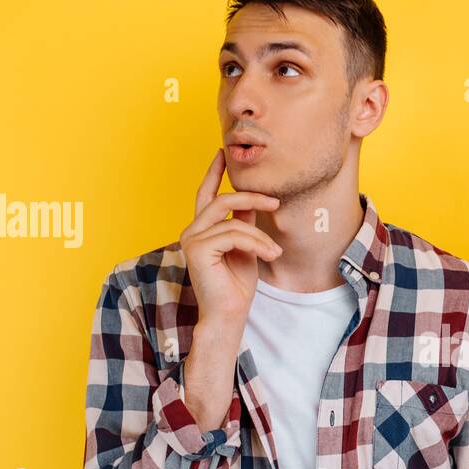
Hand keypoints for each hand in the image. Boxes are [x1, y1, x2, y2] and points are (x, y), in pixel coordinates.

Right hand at [179, 149, 283, 327]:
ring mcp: (191, 239)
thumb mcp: (247, 248)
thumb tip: (253, 202)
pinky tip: (267, 255)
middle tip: (276, 202)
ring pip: (233, 220)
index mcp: (202, 229)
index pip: (207, 194)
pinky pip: (233, 234)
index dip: (214, 172)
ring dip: (260, 236)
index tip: (223, 152)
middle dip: (252, 198)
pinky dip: (254, 244)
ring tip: (274, 252)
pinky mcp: (197, 249)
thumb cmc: (237, 287)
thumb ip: (244, 224)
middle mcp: (192, 231)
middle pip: (223, 199)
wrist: (229, 315)